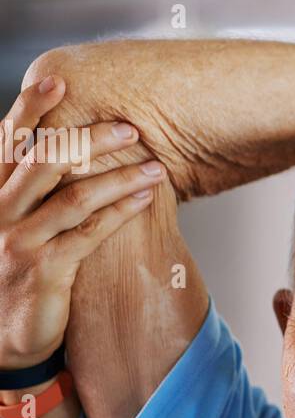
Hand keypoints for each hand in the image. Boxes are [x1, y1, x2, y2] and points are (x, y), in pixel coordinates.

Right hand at [0, 76, 164, 382]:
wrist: (2, 337)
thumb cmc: (15, 272)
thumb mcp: (13, 224)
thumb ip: (30, 189)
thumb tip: (67, 145)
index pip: (7, 142)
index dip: (30, 110)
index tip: (57, 80)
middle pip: (45, 161)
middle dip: (89, 138)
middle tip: (130, 126)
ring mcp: (20, 241)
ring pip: (74, 197)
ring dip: (120, 177)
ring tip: (156, 164)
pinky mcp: (46, 270)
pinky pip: (89, 233)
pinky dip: (121, 211)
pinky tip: (145, 197)